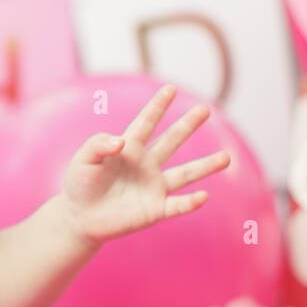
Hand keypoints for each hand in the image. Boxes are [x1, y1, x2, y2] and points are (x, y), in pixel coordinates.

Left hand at [61, 84, 230, 245]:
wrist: (80, 218)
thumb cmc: (80, 185)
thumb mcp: (83, 159)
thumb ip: (98, 144)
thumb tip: (121, 141)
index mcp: (129, 149)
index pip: (146, 123)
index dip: (157, 106)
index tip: (170, 89)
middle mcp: (146, 165)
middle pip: (171, 141)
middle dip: (187, 125)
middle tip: (205, 109)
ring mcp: (154, 187)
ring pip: (185, 174)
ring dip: (206, 166)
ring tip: (226, 158)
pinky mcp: (155, 209)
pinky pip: (177, 205)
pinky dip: (190, 202)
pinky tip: (203, 196)